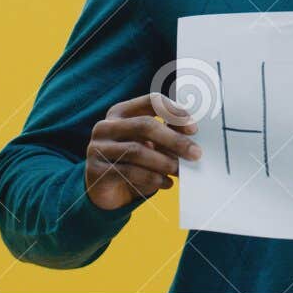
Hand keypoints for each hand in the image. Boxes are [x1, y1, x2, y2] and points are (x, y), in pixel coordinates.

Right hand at [85, 92, 201, 210]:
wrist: (105, 190)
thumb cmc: (132, 162)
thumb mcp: (149, 145)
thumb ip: (165, 136)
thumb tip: (191, 137)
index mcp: (121, 112)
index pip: (151, 102)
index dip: (174, 112)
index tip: (194, 128)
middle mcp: (106, 126)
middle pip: (145, 125)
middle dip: (174, 140)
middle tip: (195, 153)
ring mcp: (97, 147)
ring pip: (137, 150)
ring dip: (164, 162)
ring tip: (180, 171)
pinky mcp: (96, 170)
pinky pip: (130, 172)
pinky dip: (153, 178)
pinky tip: (167, 183)